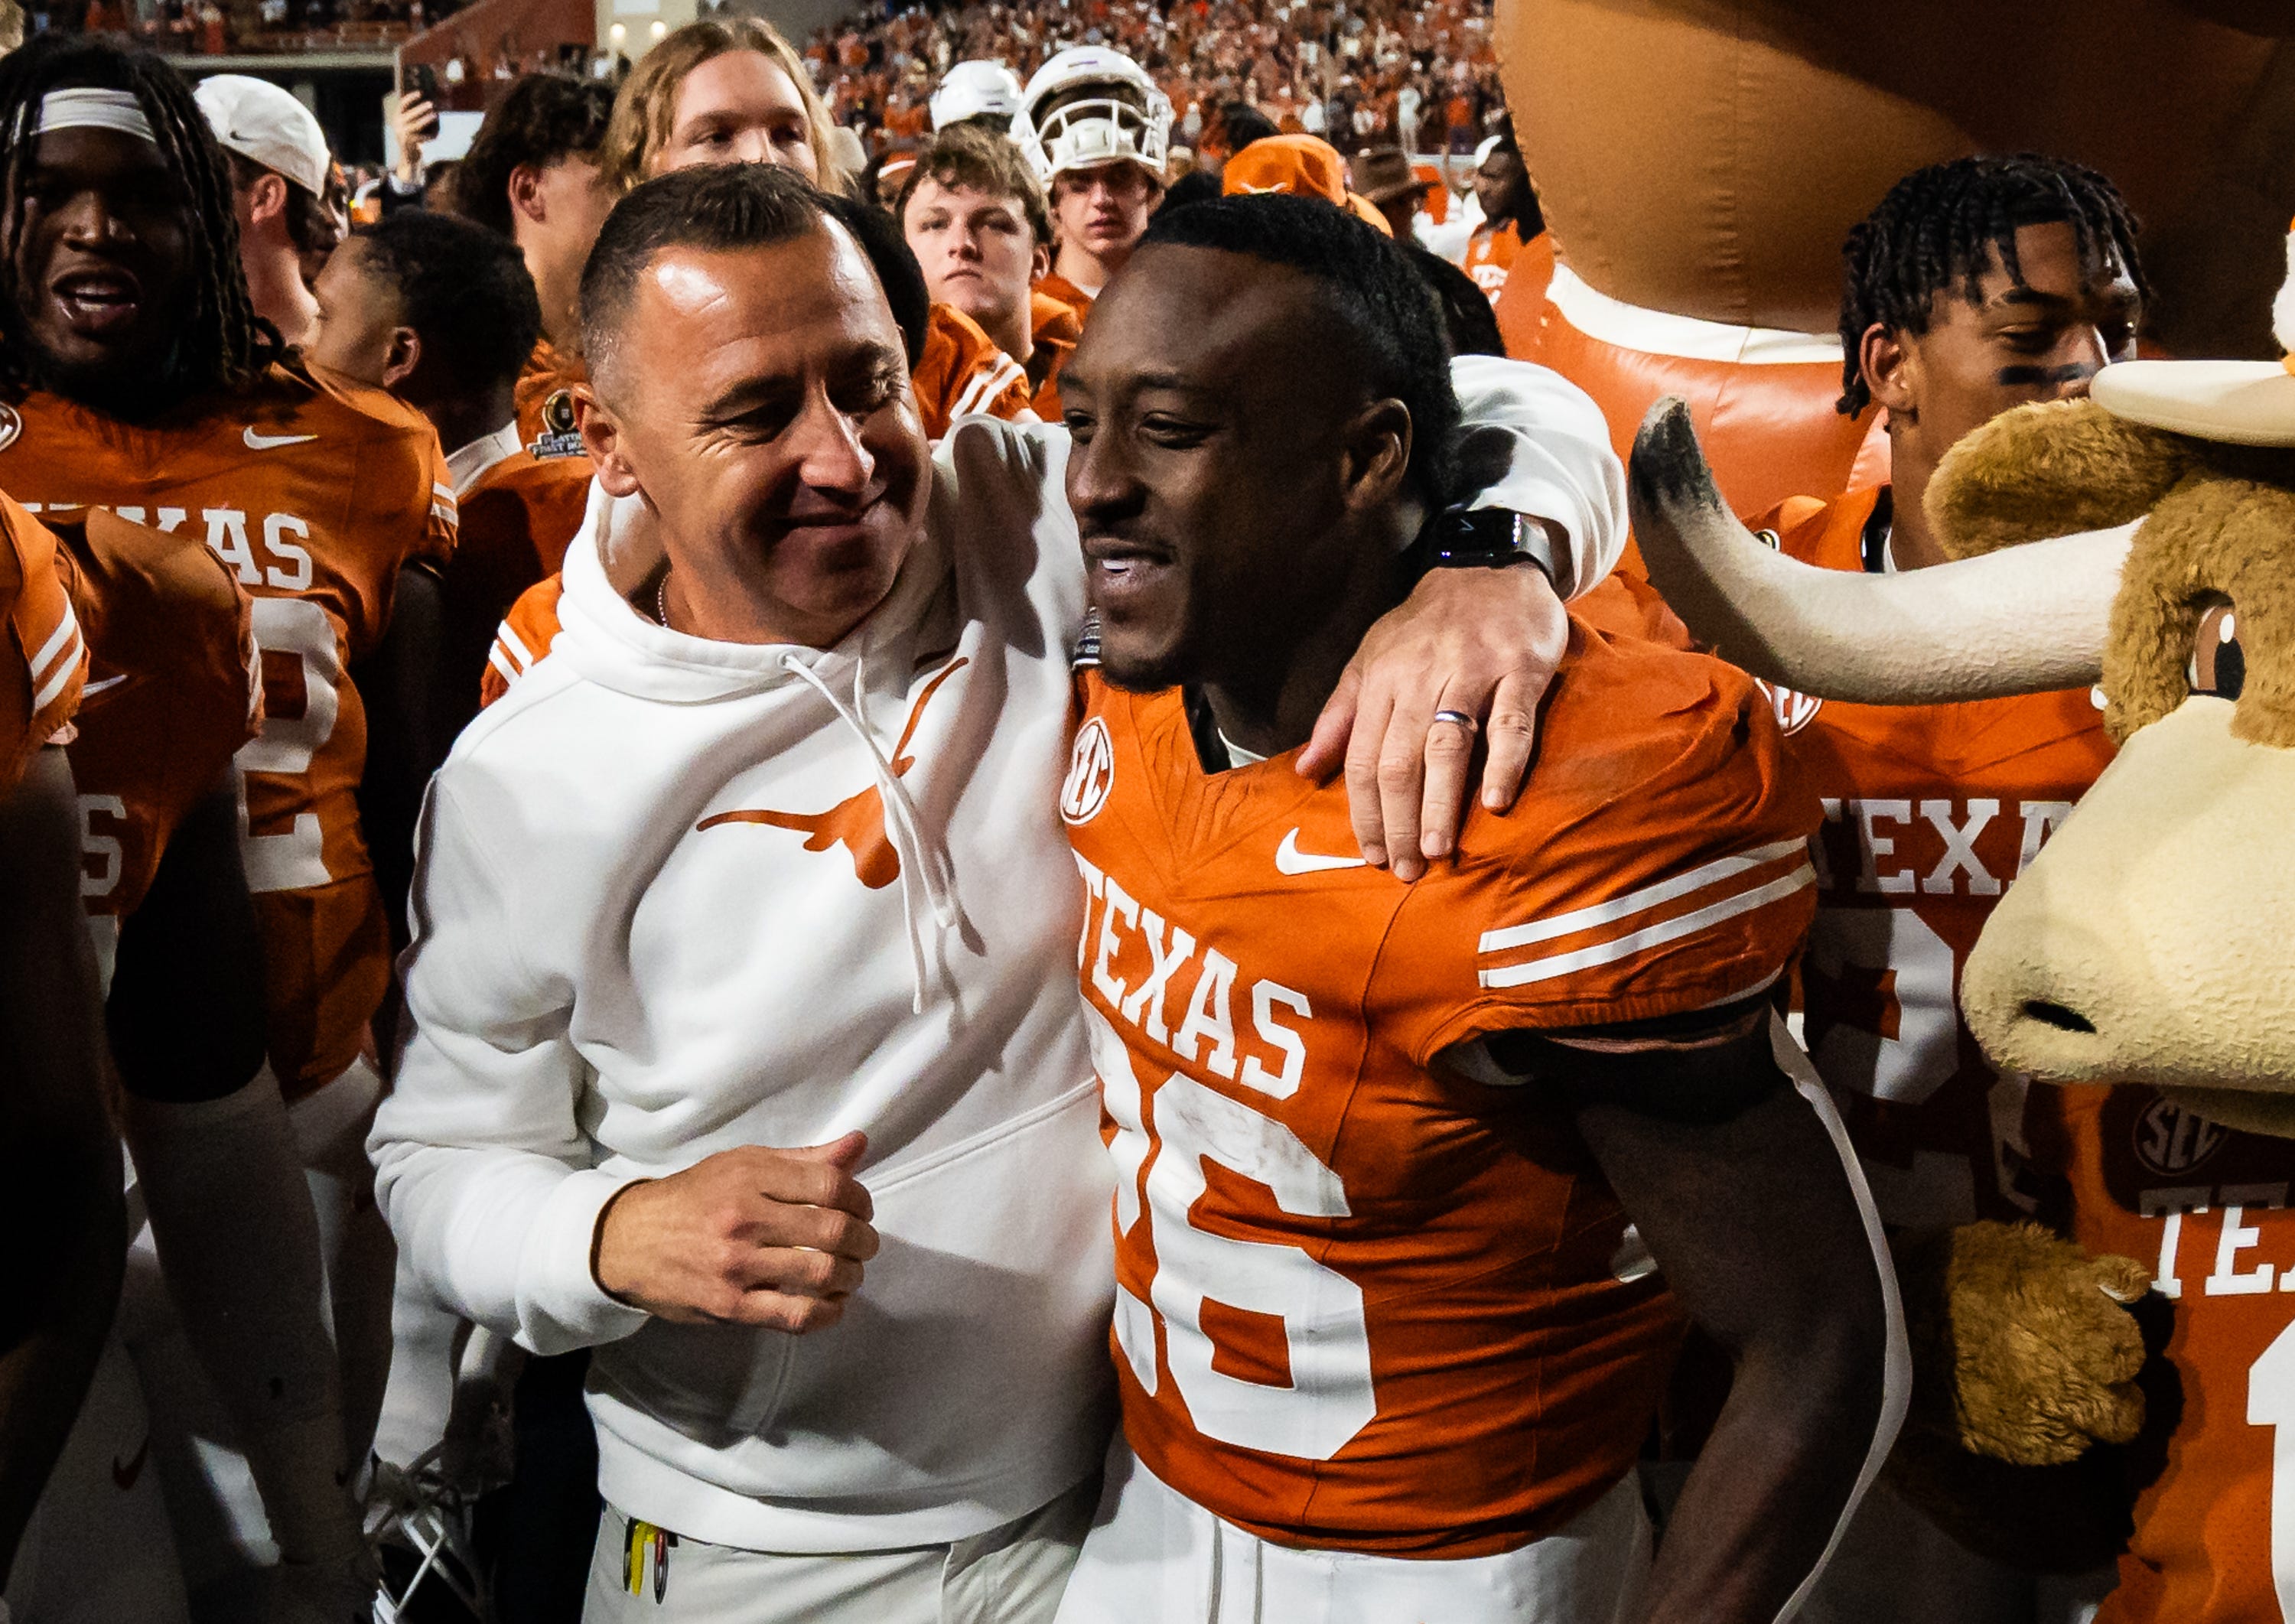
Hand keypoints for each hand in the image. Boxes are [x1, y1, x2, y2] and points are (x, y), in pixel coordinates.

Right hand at [389, 92, 432, 183]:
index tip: (420, 93)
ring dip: (427, 119)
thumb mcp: (412, 126)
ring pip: (416, 124)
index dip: (411, 98)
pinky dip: (429, 135)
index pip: (402, 104)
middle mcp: (397, 124)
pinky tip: (435, 135)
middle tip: (431, 104)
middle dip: (421, 108)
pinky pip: (421, 136)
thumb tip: (430, 106)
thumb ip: (417, 117)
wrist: (408, 158)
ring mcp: (402, 133)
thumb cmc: (413, 139)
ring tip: (436, 115)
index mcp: (397, 117)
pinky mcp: (408, 142)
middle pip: (410, 114)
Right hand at [592, 1132, 877, 1332]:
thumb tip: (858, 1145)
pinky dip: (827, 1313)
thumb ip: (803, 1159)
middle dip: (863, 1240)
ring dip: (851, 1276)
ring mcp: (736, 1266)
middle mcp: (743, 1218)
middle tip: (864, 1244)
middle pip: (833, 1229)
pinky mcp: (730, 1307)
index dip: (860, 1198)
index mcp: (749, 1176)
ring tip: (850, 1273)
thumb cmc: (694, 1198)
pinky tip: (833, 1305)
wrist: (629, 1241)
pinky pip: (795, 1316)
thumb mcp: (742, 1164)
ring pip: (821, 1273)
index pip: (830, 1184)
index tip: (861, 1209)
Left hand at [1295, 561, 1567, 880]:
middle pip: (1401, 759)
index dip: (1364, 811)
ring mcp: (1473, 671)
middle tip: (1404, 868)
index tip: (1368, 854)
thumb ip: (1340, 715)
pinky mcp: (1521, 668)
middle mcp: (1422, 677)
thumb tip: (1306, 770)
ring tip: (1436, 849)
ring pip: (1449, 744)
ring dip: (1439, 802)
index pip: (1365, 757)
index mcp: (1382, 680)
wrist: (1489, 564)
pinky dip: (1504, 762)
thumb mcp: (1371, 658)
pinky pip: (1512, 721)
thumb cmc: (1426, 624)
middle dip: (1397, 820)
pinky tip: (1497, 801)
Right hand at [1897, 1220, 2149, 1466]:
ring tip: (2071, 1390)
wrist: (1880, 1326)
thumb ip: (2073, 1267)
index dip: (2118, 1322)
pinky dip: (2064, 1429)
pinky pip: (2069, 1447)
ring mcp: (2047, 1413)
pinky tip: (2037, 1407)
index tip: (2104, 1317)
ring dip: (2100, 1407)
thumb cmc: (1947, 1274)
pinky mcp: (2022, 1445)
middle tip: (2093, 1359)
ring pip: (2109, 1424)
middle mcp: (2068, 1367)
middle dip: (2116, 1370)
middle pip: (2127, 1382)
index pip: (2129, 1331)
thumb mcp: (2010, 1248)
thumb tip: (2127, 1284)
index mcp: (2066, 1308)